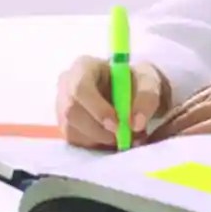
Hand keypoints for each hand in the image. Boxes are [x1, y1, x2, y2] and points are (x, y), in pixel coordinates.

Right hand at [55, 55, 170, 149]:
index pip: (80, 87)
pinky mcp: (65, 125)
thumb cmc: (135, 82)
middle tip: (124, 137)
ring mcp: (62, 105)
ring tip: (123, 136)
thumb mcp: (148, 81)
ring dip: (100, 140)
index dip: (97, 109)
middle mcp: (67, 84)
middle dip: (99, 130)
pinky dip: (96, 145)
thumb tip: (136, 123)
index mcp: (84, 66)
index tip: (117, 124)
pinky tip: (111, 137)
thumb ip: (147, 97)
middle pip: (72, 112)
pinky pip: (75, 141)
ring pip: (72, 130)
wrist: (128, 93)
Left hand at [148, 72, 210, 142]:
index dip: (166, 122)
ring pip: (199, 113)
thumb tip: (195, 137)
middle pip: (188, 108)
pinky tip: (184, 142)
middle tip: (142, 147)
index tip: (148, 139)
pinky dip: (199, 131)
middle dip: (164, 128)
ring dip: (174, 131)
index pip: (187, 104)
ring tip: (155, 148)